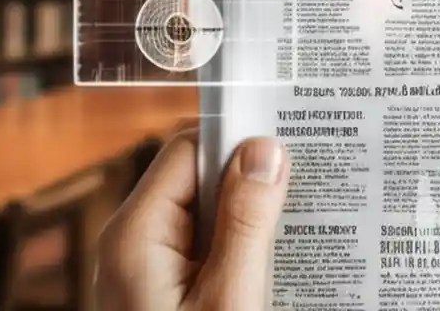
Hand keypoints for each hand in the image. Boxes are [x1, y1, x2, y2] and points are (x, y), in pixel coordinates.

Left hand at [95, 131, 288, 309]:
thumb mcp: (228, 296)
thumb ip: (245, 222)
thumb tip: (264, 150)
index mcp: (136, 233)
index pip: (188, 150)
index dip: (237, 143)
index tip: (290, 148)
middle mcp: (134, 241)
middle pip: (200, 180)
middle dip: (252, 184)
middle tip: (305, 194)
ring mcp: (146, 265)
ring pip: (208, 215)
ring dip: (251, 220)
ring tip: (295, 232)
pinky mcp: (163, 286)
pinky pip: (206, 247)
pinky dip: (240, 248)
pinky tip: (271, 265)